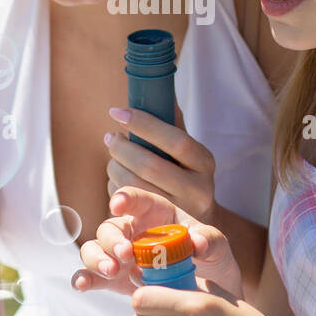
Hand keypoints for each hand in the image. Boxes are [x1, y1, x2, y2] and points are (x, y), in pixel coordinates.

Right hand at [70, 186, 244, 298]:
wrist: (210, 299)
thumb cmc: (214, 264)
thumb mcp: (220, 249)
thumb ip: (210, 240)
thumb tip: (197, 242)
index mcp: (157, 214)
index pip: (136, 198)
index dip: (124, 198)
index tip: (118, 204)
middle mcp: (134, 231)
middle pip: (110, 226)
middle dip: (112, 238)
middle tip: (124, 254)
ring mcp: (121, 256)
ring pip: (95, 248)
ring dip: (96, 258)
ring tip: (110, 271)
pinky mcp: (114, 280)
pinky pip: (91, 276)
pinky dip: (83, 278)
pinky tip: (83, 285)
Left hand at [104, 105, 215, 219]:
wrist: (197, 224)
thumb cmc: (184, 175)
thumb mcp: (186, 152)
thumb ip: (172, 122)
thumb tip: (155, 84)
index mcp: (205, 163)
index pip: (177, 141)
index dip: (144, 124)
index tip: (116, 112)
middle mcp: (199, 190)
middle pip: (151, 166)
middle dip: (122, 148)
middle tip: (109, 136)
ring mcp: (180, 214)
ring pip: (136, 188)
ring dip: (115, 168)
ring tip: (112, 156)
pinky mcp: (159, 230)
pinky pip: (129, 207)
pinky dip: (115, 189)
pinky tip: (116, 180)